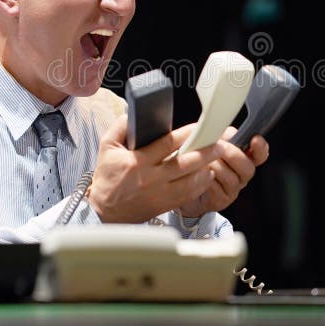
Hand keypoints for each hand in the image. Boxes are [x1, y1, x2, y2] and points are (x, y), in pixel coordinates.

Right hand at [88, 114, 222, 222]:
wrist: (105, 211)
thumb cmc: (108, 178)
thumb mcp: (106, 148)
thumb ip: (120, 128)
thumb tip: (133, 114)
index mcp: (138, 161)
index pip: (168, 144)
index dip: (187, 134)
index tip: (199, 127)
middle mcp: (151, 178)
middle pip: (186, 163)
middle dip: (206, 152)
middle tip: (220, 143)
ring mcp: (160, 194)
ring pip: (191, 182)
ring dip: (207, 169)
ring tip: (217, 158)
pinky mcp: (165, 205)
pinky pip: (189, 195)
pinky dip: (201, 185)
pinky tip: (207, 175)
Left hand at [178, 128, 269, 217]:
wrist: (187, 184)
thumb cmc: (202, 162)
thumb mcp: (212, 145)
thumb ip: (223, 137)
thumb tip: (227, 132)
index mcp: (244, 158)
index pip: (260, 154)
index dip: (260, 148)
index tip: (255, 139)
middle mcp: (242, 175)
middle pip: (247, 166)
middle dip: (231, 154)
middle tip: (217, 148)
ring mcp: (233, 189)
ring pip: (231, 177)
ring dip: (215, 166)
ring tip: (202, 161)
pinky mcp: (221, 200)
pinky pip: (217, 190)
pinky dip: (206, 180)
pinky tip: (199, 175)